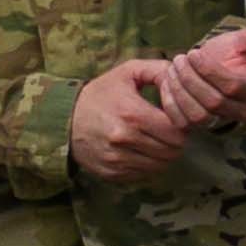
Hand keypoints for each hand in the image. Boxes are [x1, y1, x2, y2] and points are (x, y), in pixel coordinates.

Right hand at [68, 55, 194, 187]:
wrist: (63, 119)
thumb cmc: (100, 94)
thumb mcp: (127, 73)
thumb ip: (158, 70)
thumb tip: (181, 78)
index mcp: (132, 114)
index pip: (176, 131)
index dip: (182, 126)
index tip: (176, 120)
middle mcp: (124, 140)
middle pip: (171, 151)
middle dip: (175, 141)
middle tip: (168, 131)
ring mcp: (117, 160)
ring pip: (160, 165)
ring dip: (163, 154)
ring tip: (156, 140)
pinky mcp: (112, 173)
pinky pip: (144, 175)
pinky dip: (148, 164)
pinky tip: (141, 151)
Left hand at [176, 15, 245, 126]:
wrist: (208, 69)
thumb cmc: (225, 55)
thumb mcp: (241, 42)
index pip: (231, 86)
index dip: (209, 70)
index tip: (194, 53)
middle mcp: (238, 111)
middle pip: (213, 102)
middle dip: (191, 79)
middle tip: (179, 60)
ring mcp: (217, 122)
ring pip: (198, 114)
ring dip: (180, 90)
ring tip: (173, 69)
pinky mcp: (197, 129)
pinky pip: (182, 123)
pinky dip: (171, 103)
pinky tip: (168, 84)